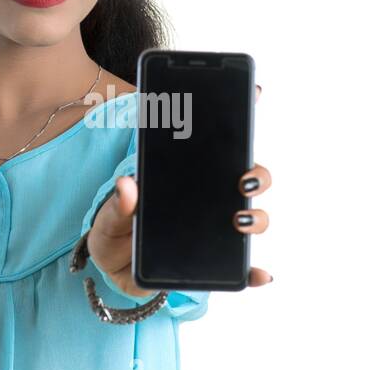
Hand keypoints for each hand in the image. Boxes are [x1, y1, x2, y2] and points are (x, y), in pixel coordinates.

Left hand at [87, 83, 273, 294]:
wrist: (113, 271)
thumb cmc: (115, 234)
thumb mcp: (108, 216)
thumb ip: (116, 203)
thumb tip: (127, 184)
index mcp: (188, 178)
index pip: (220, 144)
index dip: (241, 117)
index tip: (255, 95)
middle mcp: (210, 199)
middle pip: (248, 179)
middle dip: (255, 174)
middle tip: (241, 179)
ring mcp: (215, 230)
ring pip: (251, 218)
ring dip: (255, 218)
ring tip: (238, 221)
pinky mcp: (215, 264)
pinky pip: (243, 268)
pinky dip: (255, 272)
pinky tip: (261, 275)